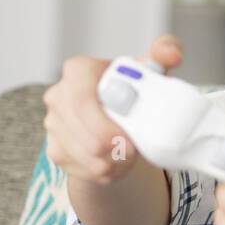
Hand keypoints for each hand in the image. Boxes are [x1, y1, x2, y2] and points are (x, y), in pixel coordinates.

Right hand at [43, 34, 182, 183]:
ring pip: (86, 156)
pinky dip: (108, 171)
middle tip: (137, 150)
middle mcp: (58, 96)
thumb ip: (163, 53)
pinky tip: (120, 160)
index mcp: (78, 71)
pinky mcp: (55, 150)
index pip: (81, 97)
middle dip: (115, 148)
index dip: (103, 123)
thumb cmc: (131, 87)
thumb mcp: (148, 68)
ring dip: (115, 161)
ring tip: (132, 151)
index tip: (128, 139)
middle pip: (85, 134)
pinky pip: (84, 170)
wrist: (113, 114)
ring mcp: (53, 125)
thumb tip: (172, 53)